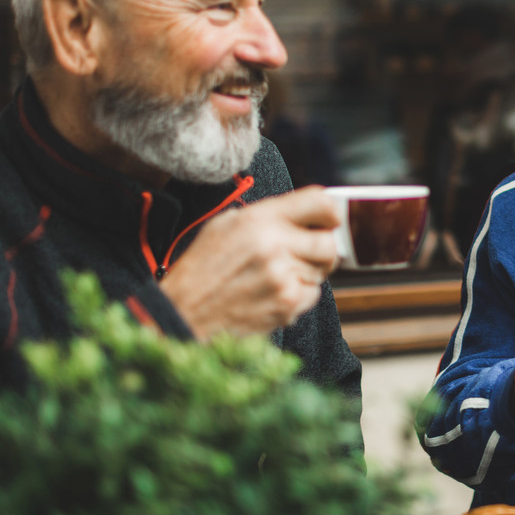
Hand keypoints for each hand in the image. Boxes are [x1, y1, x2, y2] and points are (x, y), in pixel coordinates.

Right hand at [159, 186, 339, 339]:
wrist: (183, 312)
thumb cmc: (204, 267)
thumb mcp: (227, 224)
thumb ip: (270, 215)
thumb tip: (309, 213)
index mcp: (259, 219)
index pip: (320, 203)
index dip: (331, 213)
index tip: (328, 221)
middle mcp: (274, 245)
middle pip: (329, 243)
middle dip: (322, 248)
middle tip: (304, 253)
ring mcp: (282, 277)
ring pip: (321, 271)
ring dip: (306, 273)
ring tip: (275, 276)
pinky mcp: (286, 304)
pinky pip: (313, 294)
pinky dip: (298, 294)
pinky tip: (272, 293)